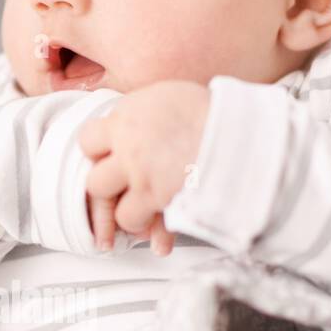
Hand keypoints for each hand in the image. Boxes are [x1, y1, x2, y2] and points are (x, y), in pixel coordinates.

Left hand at [80, 80, 209, 253]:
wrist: (241, 133)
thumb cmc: (217, 113)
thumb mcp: (173, 96)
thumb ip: (146, 112)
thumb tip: (139, 120)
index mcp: (128, 114)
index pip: (88, 137)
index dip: (99, 151)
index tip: (111, 157)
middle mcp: (126, 143)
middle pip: (92, 171)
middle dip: (106, 183)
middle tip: (121, 189)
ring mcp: (137, 171)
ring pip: (103, 197)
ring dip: (120, 206)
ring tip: (139, 212)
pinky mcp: (154, 196)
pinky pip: (130, 218)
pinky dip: (144, 227)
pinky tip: (156, 233)